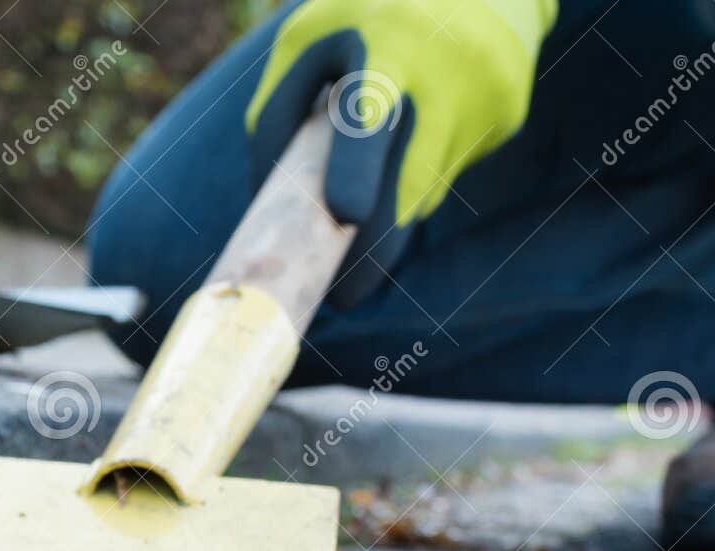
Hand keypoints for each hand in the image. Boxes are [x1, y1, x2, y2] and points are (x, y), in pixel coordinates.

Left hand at [246, 0, 556, 304]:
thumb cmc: (369, 8)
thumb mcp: (309, 38)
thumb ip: (277, 113)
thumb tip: (271, 204)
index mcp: (388, 46)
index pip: (370, 115)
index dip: (357, 168)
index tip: (345, 211)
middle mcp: (446, 74)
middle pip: (406, 185)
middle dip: (372, 249)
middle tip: (346, 295)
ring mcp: (485, 99)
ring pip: (422, 191)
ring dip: (390, 202)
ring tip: (370, 165)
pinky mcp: (506, 118)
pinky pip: (443, 172)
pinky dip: (419, 168)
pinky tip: (422, 121)